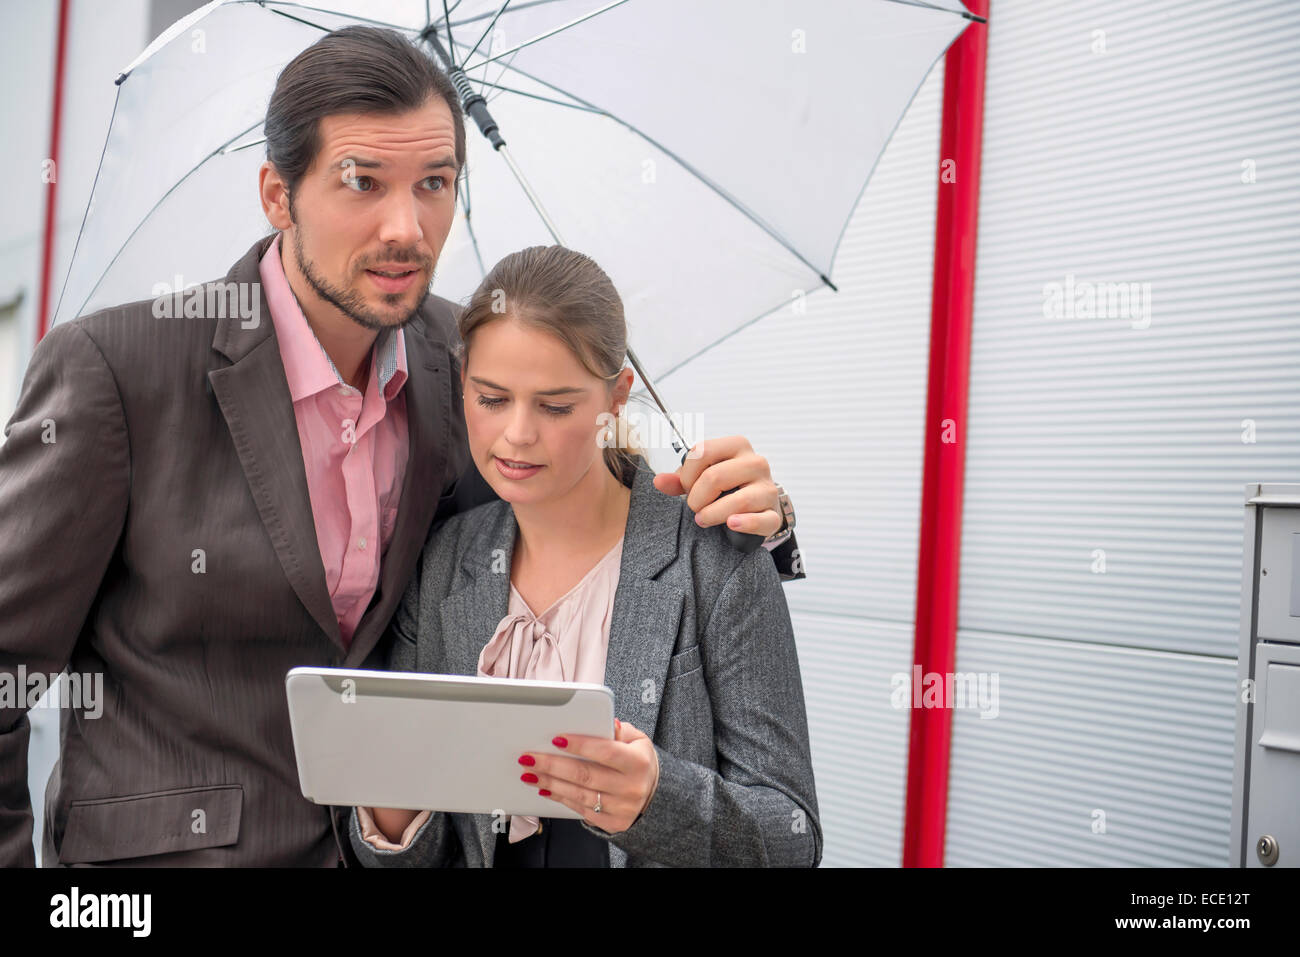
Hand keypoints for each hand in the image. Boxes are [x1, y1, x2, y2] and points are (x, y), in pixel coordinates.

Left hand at [520, 719, 659, 834]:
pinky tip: (546, 789)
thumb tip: (607, 723)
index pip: (605, 752)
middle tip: (529, 758)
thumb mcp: (638, 740)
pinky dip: (561, 798)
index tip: (556, 739)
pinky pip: (581, 810)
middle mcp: (631, 787)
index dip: (579, 745)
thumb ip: (619, 731)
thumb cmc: (639, 762)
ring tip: (530, 774)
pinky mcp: (612, 823)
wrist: (654, 795)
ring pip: (579, 795)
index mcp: (637, 762)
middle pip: (585, 775)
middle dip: (553, 765)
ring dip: (550, 783)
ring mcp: (621, 808)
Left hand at [653, 436, 782, 536]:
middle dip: (697, 497)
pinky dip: (744, 523)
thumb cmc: (727, 487)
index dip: (687, 474)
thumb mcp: (702, 477)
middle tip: (694, 507)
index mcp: (737, 445)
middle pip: (715, 476)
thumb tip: (658, 481)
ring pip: (738, 500)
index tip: (686, 487)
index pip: (702, 451)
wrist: (757, 505)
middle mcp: (756, 462)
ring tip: (703, 519)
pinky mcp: (774, 514)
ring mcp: (768, 488)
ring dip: (712, 514)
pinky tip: (731, 524)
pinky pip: (761, 520)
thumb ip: (679, 479)